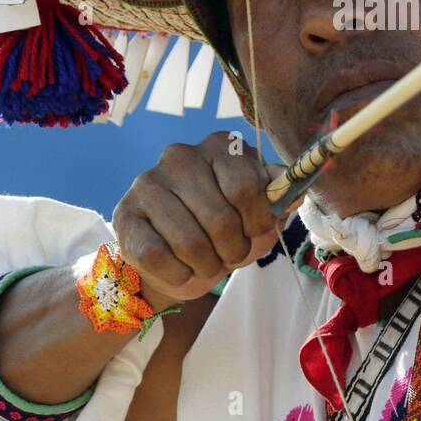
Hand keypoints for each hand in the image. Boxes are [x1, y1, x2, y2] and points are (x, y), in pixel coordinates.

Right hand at [112, 131, 301, 304]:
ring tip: (208, 264)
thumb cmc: (225, 230)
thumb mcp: (258, 214)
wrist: (177, 258)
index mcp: (220, 146)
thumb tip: (295, 192)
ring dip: (207, 266)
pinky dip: (178, 274)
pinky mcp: (125, 214)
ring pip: (189, 242)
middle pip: (220, 219)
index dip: (257, 223)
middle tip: (231, 256)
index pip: (246, 187)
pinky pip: (156, 256)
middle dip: (233, 250)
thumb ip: (278, 200)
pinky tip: (181, 269)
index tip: (255, 234)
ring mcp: (147, 182)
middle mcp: (180, 155)